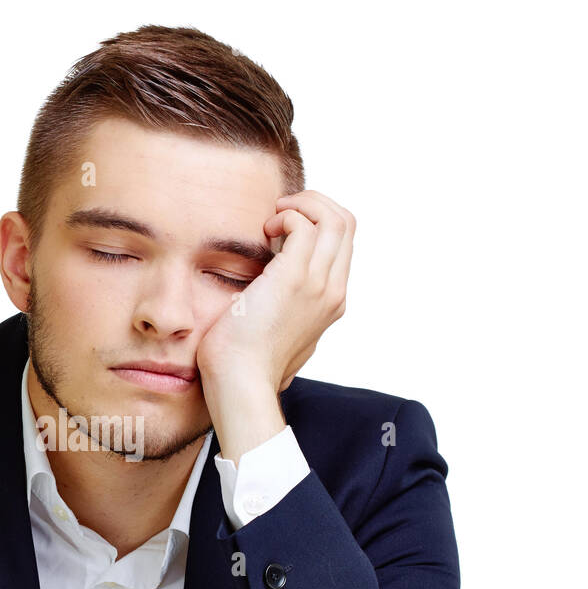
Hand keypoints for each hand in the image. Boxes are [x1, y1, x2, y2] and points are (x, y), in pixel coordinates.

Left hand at [195, 189, 355, 394]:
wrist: (241, 384)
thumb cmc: (247, 364)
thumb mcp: (277, 333)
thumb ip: (285, 311)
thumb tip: (270, 300)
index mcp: (331, 301)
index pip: (343, 242)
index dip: (317, 221)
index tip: (283, 228)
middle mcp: (333, 290)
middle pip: (346, 223)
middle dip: (314, 203)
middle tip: (279, 214)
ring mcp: (318, 285)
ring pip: (335, 218)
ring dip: (301, 205)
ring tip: (272, 221)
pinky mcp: (294, 279)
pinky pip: (304, 224)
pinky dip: (285, 216)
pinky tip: (263, 234)